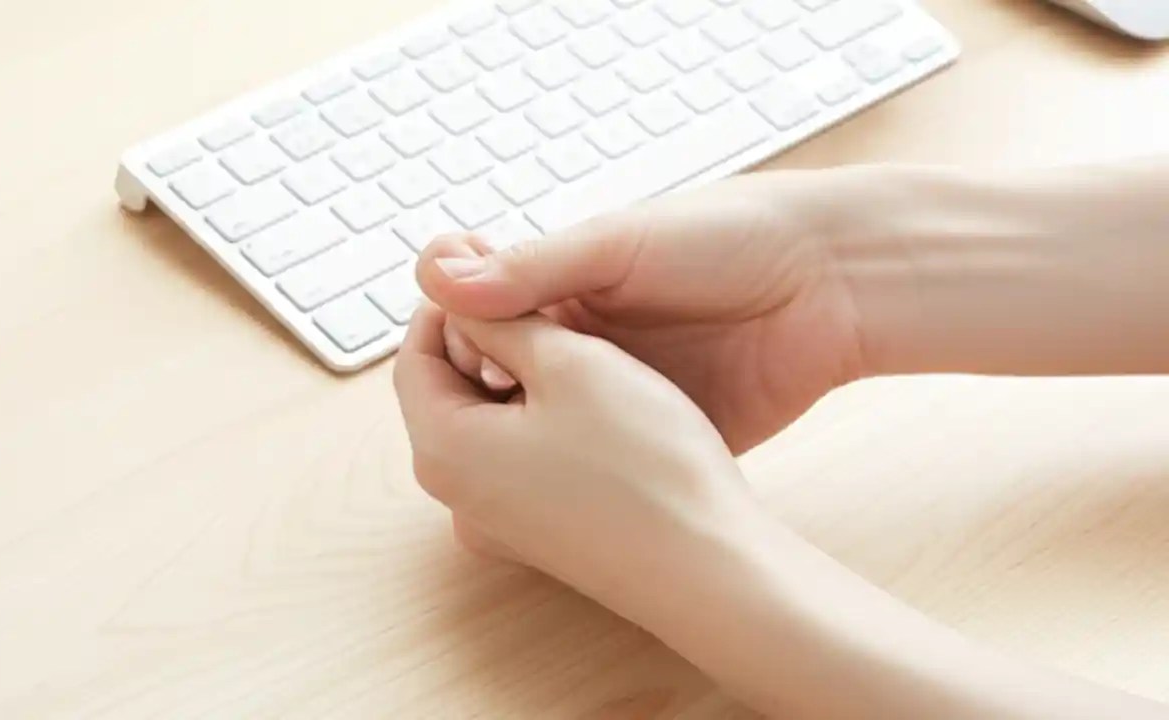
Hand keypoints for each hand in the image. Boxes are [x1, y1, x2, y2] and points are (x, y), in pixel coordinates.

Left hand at [393, 303, 750, 611]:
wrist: (711, 569)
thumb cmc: (645, 466)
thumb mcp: (570, 362)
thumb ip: (502, 319)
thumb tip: (457, 292)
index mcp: (443, 450)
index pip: (415, 355)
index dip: (456, 303)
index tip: (501, 269)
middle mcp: (458, 498)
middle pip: (447, 392)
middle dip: (489, 341)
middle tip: (549, 307)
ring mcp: (498, 525)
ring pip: (488, 424)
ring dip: (521, 379)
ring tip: (581, 352)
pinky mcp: (540, 537)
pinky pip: (520, 461)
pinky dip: (543, 421)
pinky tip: (599, 406)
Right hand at [419, 171, 866, 453]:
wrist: (834, 283)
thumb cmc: (731, 237)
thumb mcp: (621, 243)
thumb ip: (536, 267)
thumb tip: (441, 275)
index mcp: (570, 286)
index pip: (487, 315)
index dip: (465, 333)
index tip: (464, 346)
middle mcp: (589, 341)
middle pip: (509, 377)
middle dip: (487, 392)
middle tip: (487, 402)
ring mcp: (625, 392)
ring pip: (553, 426)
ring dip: (527, 439)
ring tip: (510, 451)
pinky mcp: (665, 433)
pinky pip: (611, 459)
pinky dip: (583, 469)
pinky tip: (561, 481)